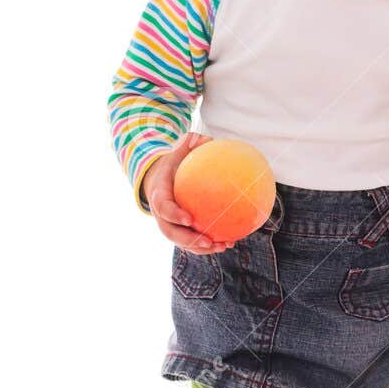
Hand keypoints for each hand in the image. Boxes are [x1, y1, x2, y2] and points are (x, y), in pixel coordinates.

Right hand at [142, 134, 236, 253]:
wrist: (160, 180)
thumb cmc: (173, 164)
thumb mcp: (178, 151)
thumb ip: (190, 144)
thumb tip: (207, 139)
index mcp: (159, 194)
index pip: (163, 207)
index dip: (174, 215)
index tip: (189, 219)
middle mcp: (161, 214)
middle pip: (171, 233)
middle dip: (188, 240)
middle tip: (207, 241)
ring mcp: (169, 225)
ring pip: (183, 242)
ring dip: (201, 248)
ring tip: (222, 246)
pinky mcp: (180, 231)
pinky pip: (194, 241)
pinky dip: (209, 244)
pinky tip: (230, 242)